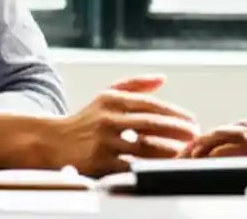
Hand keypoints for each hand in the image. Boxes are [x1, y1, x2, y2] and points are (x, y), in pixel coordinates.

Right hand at [47, 75, 198, 176]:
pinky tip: (162, 169)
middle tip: (195, 136)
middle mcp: (107, 119)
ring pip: (143, 147)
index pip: (150, 104)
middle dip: (176, 131)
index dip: (174, 113)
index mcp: (112, 100)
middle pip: (150, 124)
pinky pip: (130, 166)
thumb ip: (135, 85)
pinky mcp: (98, 163)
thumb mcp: (107, 96)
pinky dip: (149, 167)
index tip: (192, 121)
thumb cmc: (87, 120)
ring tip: (185, 153)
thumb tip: (162, 78)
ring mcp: (102, 142)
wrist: (52, 142)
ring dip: (168, 151)